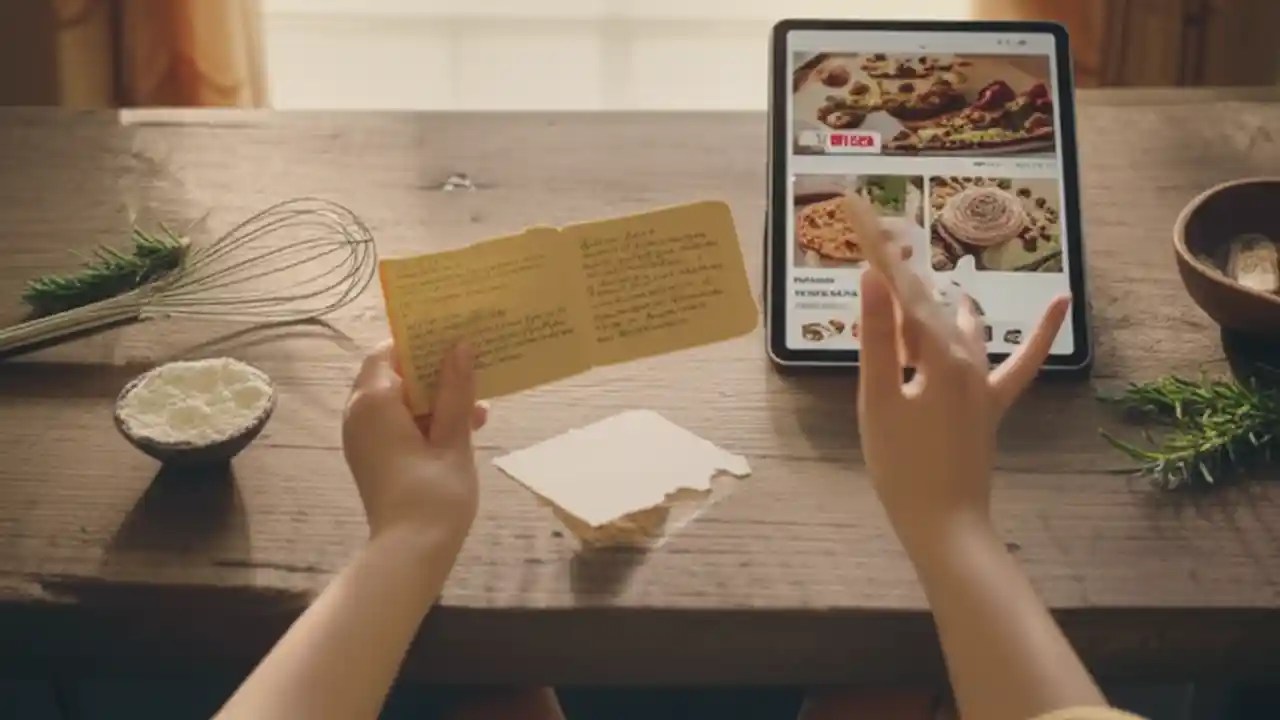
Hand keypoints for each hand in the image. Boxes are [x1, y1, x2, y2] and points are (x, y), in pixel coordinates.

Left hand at [342, 342, 487, 543]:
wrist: (410, 552)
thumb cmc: (434, 493)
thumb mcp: (453, 437)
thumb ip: (456, 389)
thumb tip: (460, 346)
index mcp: (374, 402)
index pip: (388, 351)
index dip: (420, 341)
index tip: (453, 336)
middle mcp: (359, 414)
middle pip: (393, 375)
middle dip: (433, 371)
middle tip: (471, 366)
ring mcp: (362, 438)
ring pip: (398, 401)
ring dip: (435, 398)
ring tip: (478, 407)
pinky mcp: (371, 457)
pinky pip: (395, 424)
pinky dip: (424, 420)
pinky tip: (464, 428)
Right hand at [846, 194, 1068, 548]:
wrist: (944, 523)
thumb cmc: (901, 466)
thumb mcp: (880, 399)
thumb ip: (878, 338)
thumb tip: (875, 279)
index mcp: (938, 357)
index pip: (905, 296)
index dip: (884, 261)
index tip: (867, 224)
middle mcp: (968, 362)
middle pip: (932, 310)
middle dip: (906, 280)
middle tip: (883, 246)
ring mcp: (983, 384)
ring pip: (965, 329)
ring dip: (945, 303)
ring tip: (926, 277)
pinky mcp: (990, 406)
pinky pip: (1020, 363)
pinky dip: (1039, 333)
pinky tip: (1059, 302)